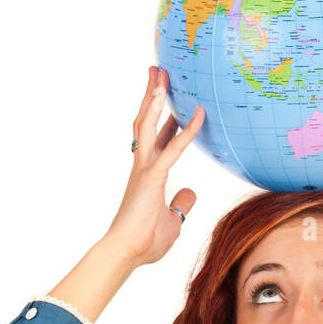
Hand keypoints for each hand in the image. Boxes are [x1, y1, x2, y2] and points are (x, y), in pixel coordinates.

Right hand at [106, 67, 204, 265]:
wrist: (127, 253)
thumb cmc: (145, 241)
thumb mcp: (172, 221)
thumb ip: (180, 205)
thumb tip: (189, 195)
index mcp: (149, 173)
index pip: (159, 138)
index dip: (164, 116)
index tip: (168, 97)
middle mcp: (144, 165)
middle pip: (147, 121)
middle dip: (153, 95)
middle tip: (158, 71)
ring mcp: (146, 168)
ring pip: (149, 125)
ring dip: (156, 99)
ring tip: (161, 74)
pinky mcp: (152, 177)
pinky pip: (172, 149)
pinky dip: (186, 131)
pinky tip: (195, 113)